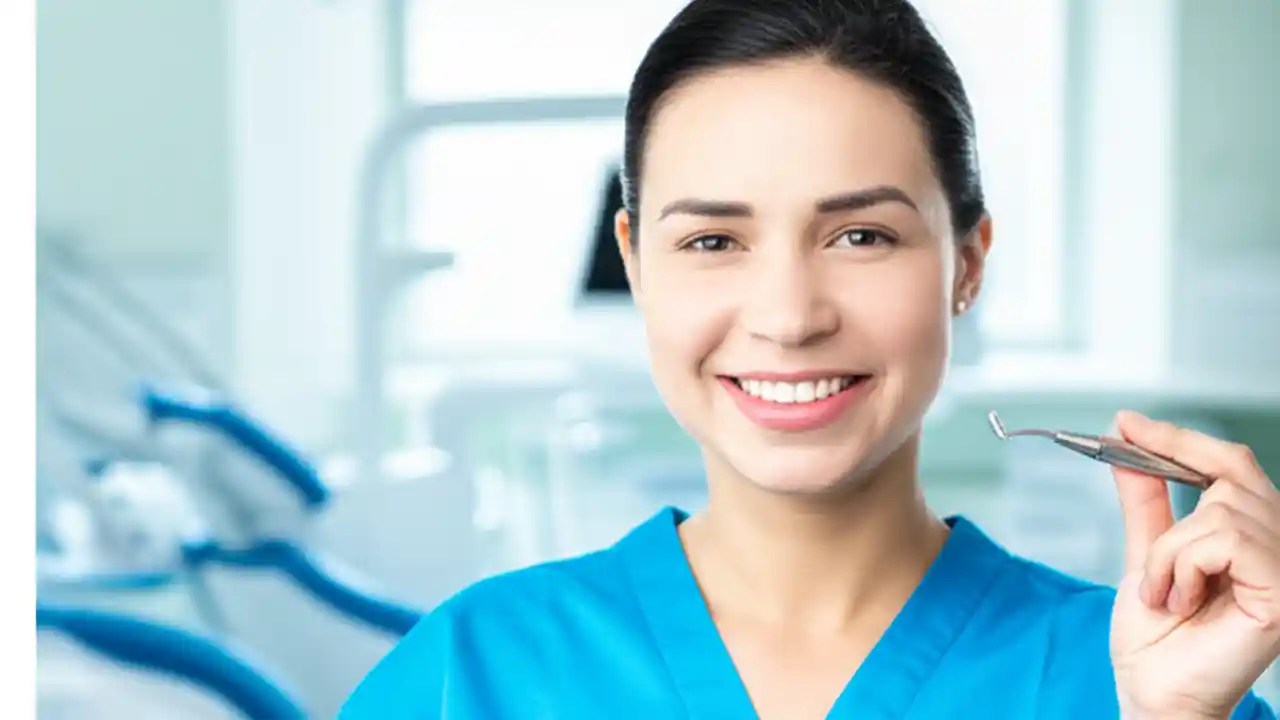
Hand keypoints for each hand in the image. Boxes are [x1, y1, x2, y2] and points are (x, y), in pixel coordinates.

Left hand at [1108, 410, 1279, 719]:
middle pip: (1230, 474)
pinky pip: (1224, 541)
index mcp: (1251, 534)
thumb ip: (1145, 499)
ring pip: (1217, 512)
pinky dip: (1183, 566)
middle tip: (1143, 541)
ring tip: (1165, 595)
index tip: (1125, 423)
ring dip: (1169, 554)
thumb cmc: (1157, 638)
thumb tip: (1125, 439)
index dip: (1179, 438)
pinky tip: (1182, 601)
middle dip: (1170, 494)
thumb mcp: (1146, 552)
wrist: (1154, 691)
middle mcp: (1278, 545)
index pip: (1230, 463)